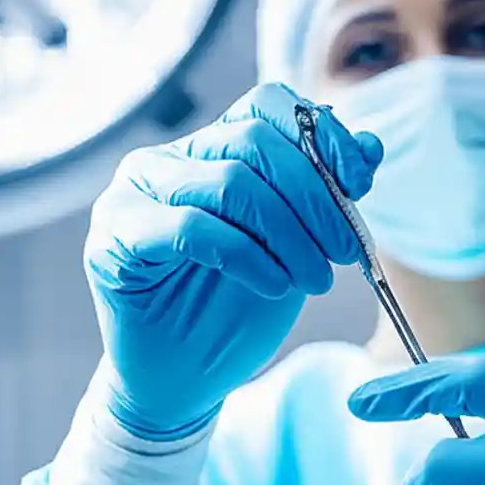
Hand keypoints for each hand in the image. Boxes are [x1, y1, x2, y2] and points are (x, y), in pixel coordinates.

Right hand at [85, 84, 382, 437]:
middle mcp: (165, 160)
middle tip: (344, 249)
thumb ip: (327, 193)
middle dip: (313, 196)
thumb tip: (371, 146)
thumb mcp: (298, 246)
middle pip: (252, 141)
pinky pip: (190, 230)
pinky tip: (273, 286)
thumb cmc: (235, 311)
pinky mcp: (113, 238)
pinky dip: (246, 257)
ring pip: (228, 183)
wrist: (184, 381)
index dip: (322, 136)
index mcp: (208, 149)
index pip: (266, 104)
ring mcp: (132, 194)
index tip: (359, 184)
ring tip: (314, 278)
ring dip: (289, 235)